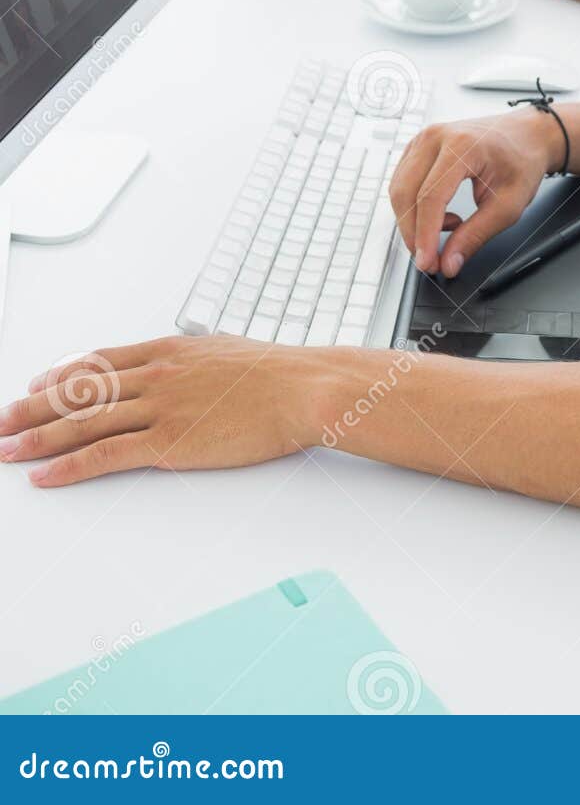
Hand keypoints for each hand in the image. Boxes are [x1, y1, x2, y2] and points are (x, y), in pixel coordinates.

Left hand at [0, 337, 330, 486]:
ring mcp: (161, 407)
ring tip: (7, 450)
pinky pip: (107, 455)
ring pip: (84, 421)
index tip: (35, 386)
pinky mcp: (170, 442)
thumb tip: (184, 366)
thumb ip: (194, 361)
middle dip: (33, 408)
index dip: (60, 376)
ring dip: (38, 437)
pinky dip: (70, 466)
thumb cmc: (276, 374)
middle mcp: (156, 374)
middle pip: (79, 391)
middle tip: (2, 421)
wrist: (303, 388)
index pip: (99, 362)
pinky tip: (46, 475)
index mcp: (169, 350)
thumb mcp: (225, 352)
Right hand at [389, 106, 560, 276]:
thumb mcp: (508, 205)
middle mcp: (436, 137)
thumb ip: (475, 235)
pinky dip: (415, 207)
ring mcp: (423, 139)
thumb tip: (448, 262)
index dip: (425, 235)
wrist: (525, 134)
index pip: (431, 197)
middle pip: (407, 194)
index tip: (428, 263)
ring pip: (398, 190)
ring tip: (450, 227)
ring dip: (414, 221)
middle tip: (432, 260)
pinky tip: (441, 213)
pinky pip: (402, 183)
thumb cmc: (521, 161)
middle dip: (414, 234)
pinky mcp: (418, 147)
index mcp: (461, 145)